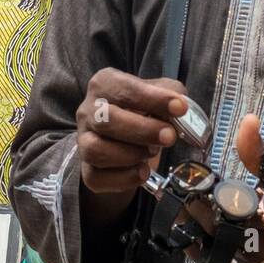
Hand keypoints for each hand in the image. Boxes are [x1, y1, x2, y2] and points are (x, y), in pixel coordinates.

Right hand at [76, 69, 185, 224]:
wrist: (127, 141)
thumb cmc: (144, 112)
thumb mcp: (160, 94)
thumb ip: (172, 94)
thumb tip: (180, 107)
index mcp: (105, 84)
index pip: (125, 89)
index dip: (153, 99)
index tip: (180, 108)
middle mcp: (88, 111)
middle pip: (106, 119)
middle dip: (143, 130)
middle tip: (169, 137)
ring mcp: (83, 141)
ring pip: (95, 150)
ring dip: (130, 154)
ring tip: (152, 152)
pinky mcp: (87, 170)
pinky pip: (96, 178)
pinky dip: (124, 178)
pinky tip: (142, 172)